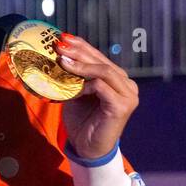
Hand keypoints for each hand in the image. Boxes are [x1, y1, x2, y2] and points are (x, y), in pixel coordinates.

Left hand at [57, 33, 137, 160]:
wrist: (87, 147)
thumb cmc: (81, 120)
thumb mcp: (76, 93)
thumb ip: (74, 77)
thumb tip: (58, 57)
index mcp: (117, 80)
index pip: (100, 58)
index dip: (82, 46)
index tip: (63, 38)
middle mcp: (126, 85)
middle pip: (102, 62)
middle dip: (79, 52)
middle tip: (59, 45)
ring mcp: (127, 95)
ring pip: (104, 71)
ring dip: (81, 65)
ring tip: (62, 60)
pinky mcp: (122, 106)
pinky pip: (101, 87)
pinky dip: (84, 85)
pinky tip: (71, 88)